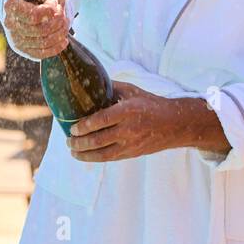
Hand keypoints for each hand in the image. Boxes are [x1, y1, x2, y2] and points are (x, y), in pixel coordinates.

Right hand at [4, 0, 69, 58]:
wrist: (43, 1)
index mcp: (12, 5)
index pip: (33, 16)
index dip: (49, 11)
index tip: (54, 1)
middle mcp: (11, 24)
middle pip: (40, 31)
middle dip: (57, 21)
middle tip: (61, 11)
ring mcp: (18, 38)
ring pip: (43, 42)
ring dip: (59, 32)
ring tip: (63, 21)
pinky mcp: (26, 49)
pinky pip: (42, 54)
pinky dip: (56, 47)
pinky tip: (63, 38)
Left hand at [67, 82, 191, 161]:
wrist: (175, 124)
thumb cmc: (151, 104)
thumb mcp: (132, 91)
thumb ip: (111, 88)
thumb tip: (90, 85)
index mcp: (128, 111)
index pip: (101, 120)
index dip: (84, 126)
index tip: (72, 129)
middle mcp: (129, 129)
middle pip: (99, 140)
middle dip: (79, 143)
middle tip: (68, 141)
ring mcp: (131, 144)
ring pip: (103, 153)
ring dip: (84, 154)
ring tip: (73, 151)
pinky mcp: (133, 154)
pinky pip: (110, 158)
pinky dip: (95, 158)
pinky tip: (86, 155)